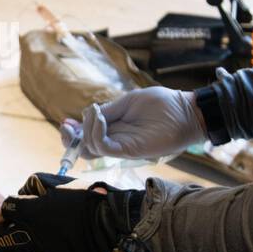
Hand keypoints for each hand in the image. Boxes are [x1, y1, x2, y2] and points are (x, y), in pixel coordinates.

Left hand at [0, 173, 148, 251]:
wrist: (115, 224)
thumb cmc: (89, 200)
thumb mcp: (59, 183)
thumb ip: (35, 185)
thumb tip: (24, 193)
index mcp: (29, 211)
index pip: (5, 211)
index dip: (11, 210)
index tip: (19, 211)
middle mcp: (30, 237)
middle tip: (8, 238)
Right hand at [80, 87, 206, 159]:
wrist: (185, 112)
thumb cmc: (162, 104)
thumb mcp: (129, 101)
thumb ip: (109, 110)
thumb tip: (88, 113)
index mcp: (113, 128)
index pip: (87, 136)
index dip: (73, 133)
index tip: (67, 124)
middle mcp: (114, 139)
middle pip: (84, 147)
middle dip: (70, 138)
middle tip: (68, 127)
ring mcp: (121, 146)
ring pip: (91, 148)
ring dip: (85, 131)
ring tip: (96, 114)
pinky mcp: (129, 150)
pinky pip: (104, 147)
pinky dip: (96, 134)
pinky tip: (101, 119)